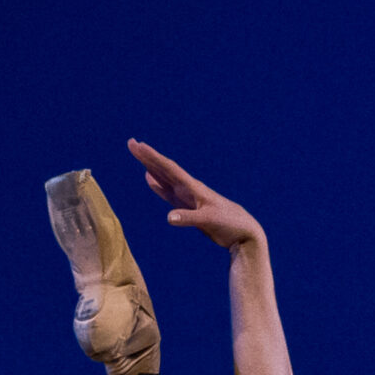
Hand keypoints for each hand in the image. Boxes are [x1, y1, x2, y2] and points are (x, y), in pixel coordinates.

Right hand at [128, 139, 261, 250]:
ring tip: (138, 156)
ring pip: (165, 178)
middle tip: (131, 143)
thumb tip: (168, 218)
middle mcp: (189, 188)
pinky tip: (151, 179)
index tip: (138, 145)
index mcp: (193, 188)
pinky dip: (158, 186)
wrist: (242, 231)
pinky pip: (169, 193)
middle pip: (164, 169)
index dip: (152, 157)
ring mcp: (188, 197)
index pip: (169, 168)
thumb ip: (188, 218)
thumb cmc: (229, 224)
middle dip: (147, 157)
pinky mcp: (188, 207)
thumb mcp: (209, 221)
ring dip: (151, 168)